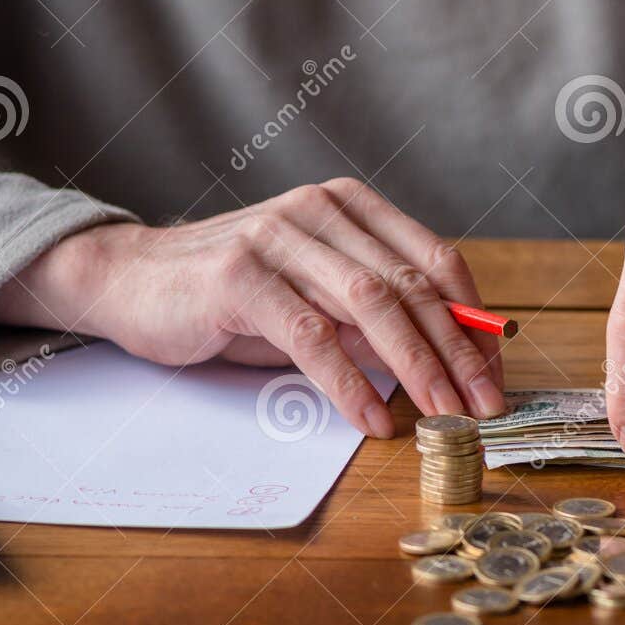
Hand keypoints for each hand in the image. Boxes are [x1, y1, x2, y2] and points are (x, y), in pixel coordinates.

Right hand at [0, 178, 506, 436]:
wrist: (130, 280)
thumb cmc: (232, 296)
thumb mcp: (315, 299)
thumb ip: (374, 317)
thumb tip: (450, 357)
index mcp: (349, 207)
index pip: (435, 260)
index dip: (474, 320)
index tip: (494, 374)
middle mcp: (319, 210)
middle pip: (411, 285)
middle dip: (456, 352)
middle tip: (484, 406)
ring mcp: (278, 236)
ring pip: (371, 304)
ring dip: (417, 367)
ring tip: (443, 416)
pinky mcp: (239, 275)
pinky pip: (312, 333)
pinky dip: (350, 381)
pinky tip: (373, 417)